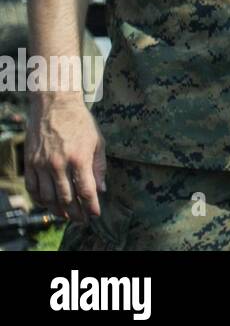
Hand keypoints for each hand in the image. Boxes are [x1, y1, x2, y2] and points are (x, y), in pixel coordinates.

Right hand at [25, 95, 106, 222]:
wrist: (54, 105)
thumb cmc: (80, 122)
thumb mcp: (97, 141)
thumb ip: (99, 166)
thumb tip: (101, 189)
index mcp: (79, 158)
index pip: (86, 190)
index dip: (91, 206)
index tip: (95, 214)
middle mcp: (59, 164)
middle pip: (66, 198)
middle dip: (76, 212)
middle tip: (82, 220)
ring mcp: (42, 164)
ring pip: (48, 196)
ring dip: (58, 210)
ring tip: (67, 216)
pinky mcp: (30, 162)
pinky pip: (33, 187)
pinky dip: (40, 200)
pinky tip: (48, 204)